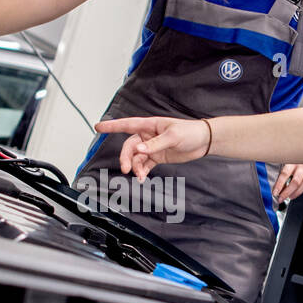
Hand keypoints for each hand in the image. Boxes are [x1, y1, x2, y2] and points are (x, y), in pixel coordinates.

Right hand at [94, 116, 210, 179]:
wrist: (204, 141)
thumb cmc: (190, 132)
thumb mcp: (173, 137)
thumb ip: (155, 144)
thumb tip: (139, 150)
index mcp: (149, 125)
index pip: (127, 125)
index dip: (112, 126)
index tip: (98, 127)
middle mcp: (147, 136)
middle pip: (129, 147)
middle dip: (126, 158)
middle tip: (127, 169)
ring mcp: (151, 147)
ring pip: (136, 158)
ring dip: (135, 167)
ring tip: (140, 175)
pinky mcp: (157, 156)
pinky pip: (144, 164)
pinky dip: (142, 171)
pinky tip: (142, 177)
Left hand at [273, 163, 302, 203]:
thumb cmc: (297, 165)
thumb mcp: (288, 169)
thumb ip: (284, 178)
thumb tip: (277, 191)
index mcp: (292, 163)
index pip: (284, 174)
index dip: (279, 185)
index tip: (275, 193)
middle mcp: (302, 164)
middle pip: (295, 181)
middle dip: (287, 192)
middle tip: (282, 198)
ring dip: (298, 191)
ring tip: (291, 197)